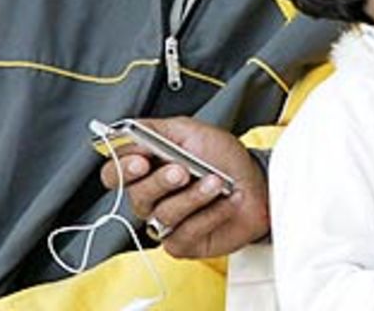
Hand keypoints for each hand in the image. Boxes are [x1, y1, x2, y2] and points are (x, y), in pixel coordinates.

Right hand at [99, 116, 268, 258]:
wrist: (258, 183)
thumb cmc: (224, 159)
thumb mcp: (192, 131)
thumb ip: (156, 130)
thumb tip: (129, 130)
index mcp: (148, 169)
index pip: (115, 173)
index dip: (122, 168)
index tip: (141, 160)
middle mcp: (152, 198)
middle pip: (136, 195)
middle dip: (160, 181)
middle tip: (182, 171)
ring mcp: (165, 222)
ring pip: (163, 214)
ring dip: (194, 196)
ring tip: (216, 182)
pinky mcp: (182, 243)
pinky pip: (184, 234)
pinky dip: (210, 214)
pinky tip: (226, 201)